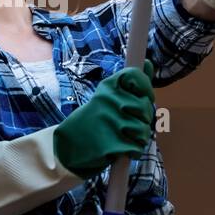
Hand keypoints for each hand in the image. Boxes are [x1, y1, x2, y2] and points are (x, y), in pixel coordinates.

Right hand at [53, 60, 155, 178]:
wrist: (67, 146)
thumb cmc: (93, 120)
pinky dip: (133, 152)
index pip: (136, 76)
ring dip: (138, 138)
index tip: (142, 97)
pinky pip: (137, 147)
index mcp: (107, 87)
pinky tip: (121, 149)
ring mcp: (111, 123)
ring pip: (144, 130)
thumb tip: (147, 63)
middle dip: (142, 119)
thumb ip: (130, 83)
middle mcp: (109, 101)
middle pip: (146, 108)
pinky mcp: (112, 144)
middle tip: (126, 123)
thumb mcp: (106, 96)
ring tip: (122, 137)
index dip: (145, 88)